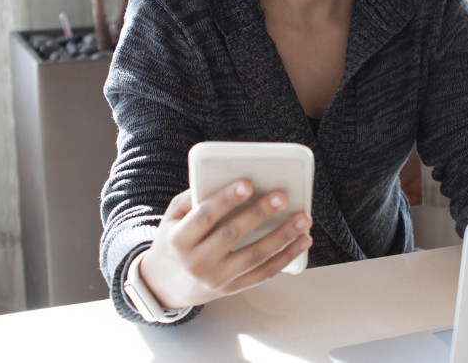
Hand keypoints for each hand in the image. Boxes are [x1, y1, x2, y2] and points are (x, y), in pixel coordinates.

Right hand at [137, 181, 313, 308]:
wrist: (164, 286)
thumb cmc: (173, 242)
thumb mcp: (171, 218)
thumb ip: (194, 199)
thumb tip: (227, 179)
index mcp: (179, 240)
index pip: (204, 216)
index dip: (226, 200)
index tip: (248, 184)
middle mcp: (196, 262)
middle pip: (232, 235)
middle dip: (259, 214)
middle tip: (282, 196)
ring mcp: (215, 279)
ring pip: (253, 257)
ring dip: (282, 237)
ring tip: (302, 219)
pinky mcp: (231, 289)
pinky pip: (262, 274)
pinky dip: (285, 258)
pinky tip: (301, 242)